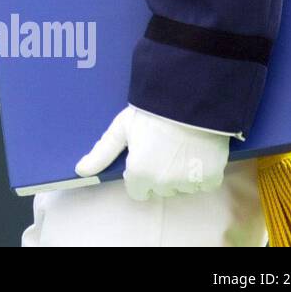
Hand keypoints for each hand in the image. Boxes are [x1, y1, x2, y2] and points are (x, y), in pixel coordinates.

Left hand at [75, 104, 229, 200]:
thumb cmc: (151, 112)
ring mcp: (188, 183)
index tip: (144, 158)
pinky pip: (203, 184)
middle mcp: (163, 183)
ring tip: (180, 148)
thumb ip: (101, 153)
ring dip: (181, 175)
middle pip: (159, 189)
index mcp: (139, 172)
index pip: (137, 191)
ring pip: (181, 187)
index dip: (138, 175)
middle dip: (159, 174)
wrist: (190, 100)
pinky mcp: (210, 179)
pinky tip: (196, 153)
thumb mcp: (121, 128)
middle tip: (163, 148)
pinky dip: (201, 173)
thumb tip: (80, 171)